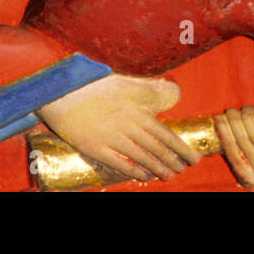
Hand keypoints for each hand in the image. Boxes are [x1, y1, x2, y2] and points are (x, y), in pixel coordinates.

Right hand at [36, 74, 202, 181]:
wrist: (60, 89)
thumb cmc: (94, 80)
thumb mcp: (127, 78)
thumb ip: (151, 88)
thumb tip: (175, 93)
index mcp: (137, 107)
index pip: (166, 132)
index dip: (182, 147)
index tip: (193, 157)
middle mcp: (128, 124)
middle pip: (157, 147)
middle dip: (174, 160)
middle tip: (186, 168)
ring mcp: (111, 137)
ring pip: (142, 157)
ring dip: (159, 168)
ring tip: (171, 175)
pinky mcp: (95, 147)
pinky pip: (119, 163)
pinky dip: (134, 171)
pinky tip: (145, 176)